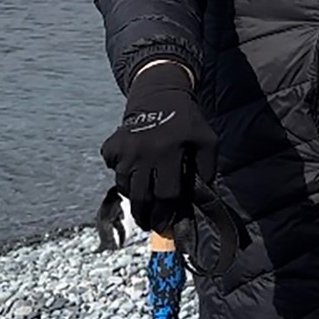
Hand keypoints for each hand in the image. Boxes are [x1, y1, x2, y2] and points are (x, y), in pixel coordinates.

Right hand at [99, 63, 217, 233]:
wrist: (161, 94)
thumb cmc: (187, 120)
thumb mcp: (207, 139)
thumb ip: (207, 167)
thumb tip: (202, 196)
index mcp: (169, 152)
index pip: (166, 192)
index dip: (167, 212)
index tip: (165, 225)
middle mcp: (143, 152)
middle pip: (141, 195)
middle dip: (145, 215)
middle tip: (149, 224)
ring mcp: (125, 149)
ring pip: (124, 185)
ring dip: (134, 196)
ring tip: (143, 202)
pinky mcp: (112, 144)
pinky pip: (112, 169)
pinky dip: (120, 174)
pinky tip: (134, 171)